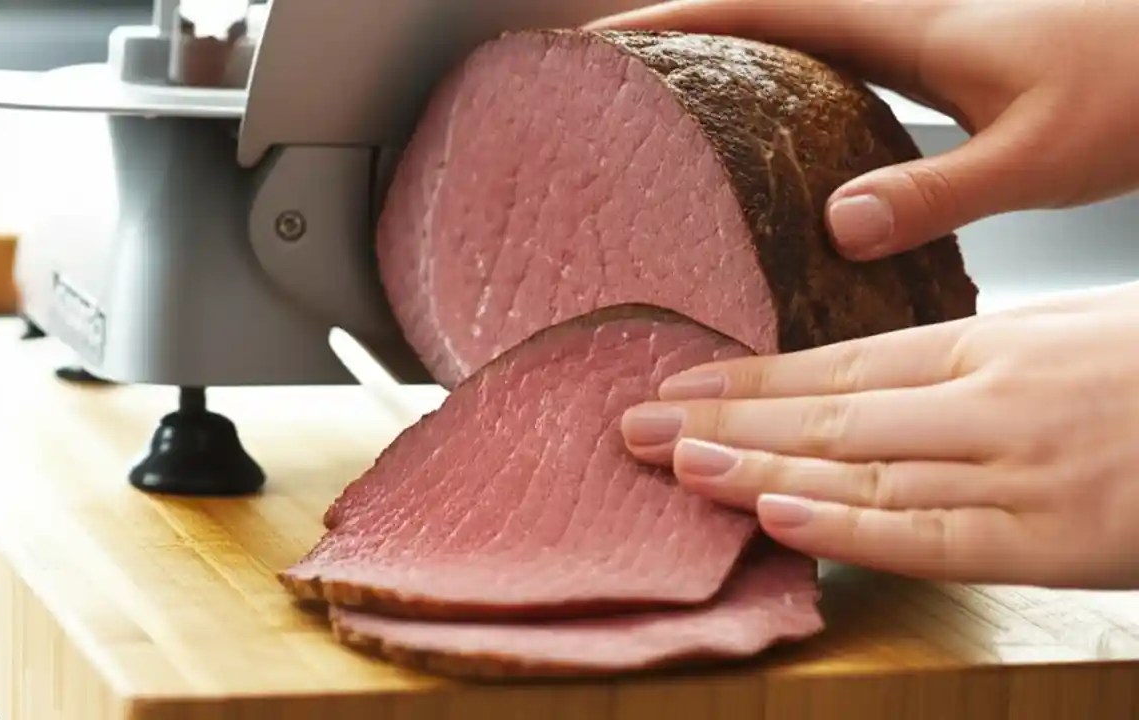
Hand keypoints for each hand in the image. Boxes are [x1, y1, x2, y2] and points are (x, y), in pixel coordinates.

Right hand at [587, 0, 1138, 260]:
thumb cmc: (1137, 89)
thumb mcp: (1040, 154)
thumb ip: (940, 188)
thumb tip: (835, 225)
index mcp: (907, 25)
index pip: (767, 7)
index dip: (681, 18)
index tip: (608, 37)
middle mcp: (901, 21)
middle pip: (765, 14)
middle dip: (685, 34)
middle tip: (616, 77)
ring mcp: (919, 42)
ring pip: (795, 42)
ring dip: (728, 62)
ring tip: (667, 106)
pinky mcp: (939, 70)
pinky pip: (833, 72)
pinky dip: (784, 94)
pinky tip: (774, 142)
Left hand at [619, 282, 1138, 588]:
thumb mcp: (1058, 344)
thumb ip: (965, 372)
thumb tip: (870, 392)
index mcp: (987, 349)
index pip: (837, 364)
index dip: (749, 379)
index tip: (676, 385)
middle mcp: (985, 402)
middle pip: (828, 413)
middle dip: (723, 421)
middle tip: (629, 424)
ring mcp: (1014, 469)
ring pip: (861, 469)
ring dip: (759, 469)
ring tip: (674, 464)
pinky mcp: (1051, 537)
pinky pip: (932, 534)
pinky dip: (848, 527)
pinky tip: (778, 517)